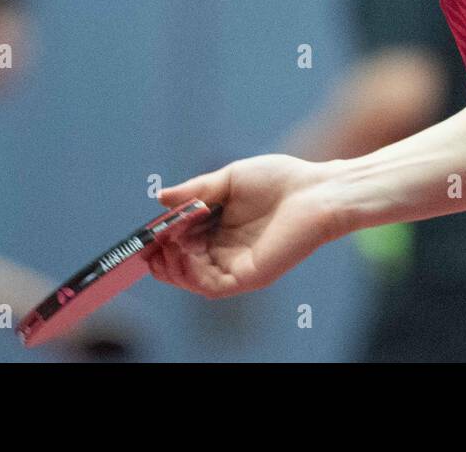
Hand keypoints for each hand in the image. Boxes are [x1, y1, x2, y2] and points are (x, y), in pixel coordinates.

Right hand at [147, 154, 341, 298]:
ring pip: (195, 279)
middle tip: (147, 244)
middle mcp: (228, 250)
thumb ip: (196, 192)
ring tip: (162, 248)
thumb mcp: (229, 180)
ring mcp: (239, 265)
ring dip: (173, 267)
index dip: (163, 239)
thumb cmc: (280, 180)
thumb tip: (160, 198)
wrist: (317, 190)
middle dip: (163, 255)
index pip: (185, 241)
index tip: (147, 232)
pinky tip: (182, 254)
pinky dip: (192, 274)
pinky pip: (214, 285)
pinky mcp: (251, 276)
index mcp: (223, 228)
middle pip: (186, 263)